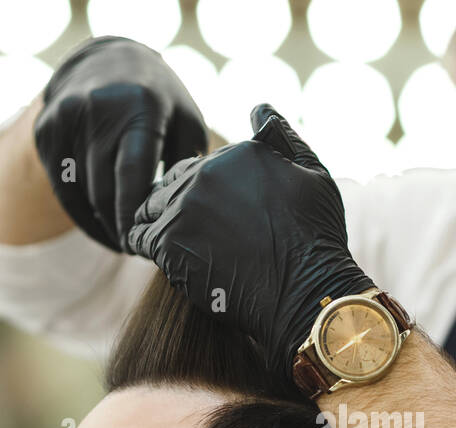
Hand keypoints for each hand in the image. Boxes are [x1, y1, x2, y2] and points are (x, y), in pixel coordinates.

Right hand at [33, 36, 207, 250]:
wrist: (106, 60)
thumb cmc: (159, 102)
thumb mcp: (185, 121)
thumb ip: (188, 164)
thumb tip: (186, 214)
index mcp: (138, 107)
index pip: (131, 173)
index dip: (134, 216)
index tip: (143, 245)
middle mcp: (97, 109)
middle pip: (104, 190)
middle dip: (120, 228)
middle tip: (137, 249)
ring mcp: (65, 119)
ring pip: (83, 194)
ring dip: (104, 224)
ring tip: (125, 241)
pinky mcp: (46, 132)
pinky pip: (63, 189)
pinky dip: (83, 215)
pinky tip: (103, 231)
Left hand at [125, 104, 371, 384]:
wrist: (306, 292)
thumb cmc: (316, 240)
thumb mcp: (312, 174)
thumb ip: (281, 138)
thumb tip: (258, 108)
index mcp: (236, 154)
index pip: (198, 165)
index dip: (202, 190)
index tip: (211, 214)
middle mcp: (205, 174)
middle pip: (170, 182)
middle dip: (175, 203)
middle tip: (188, 231)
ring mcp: (183, 208)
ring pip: (150, 206)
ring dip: (156, 221)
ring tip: (173, 243)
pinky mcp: (167, 244)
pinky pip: (139, 236)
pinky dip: (145, 244)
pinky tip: (163, 257)